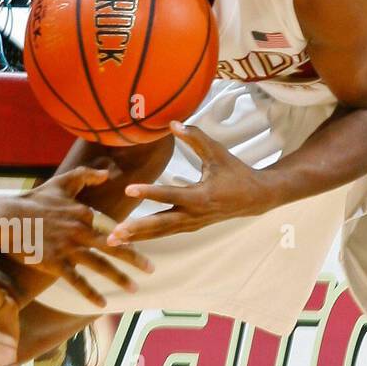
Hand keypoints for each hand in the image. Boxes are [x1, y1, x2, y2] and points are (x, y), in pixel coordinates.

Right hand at [8, 165, 153, 306]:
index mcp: (83, 213)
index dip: (127, 236)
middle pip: (113, 247)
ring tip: (134, 288)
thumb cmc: (32, 201)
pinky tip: (103, 303)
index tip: (139, 245)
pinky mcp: (55, 263)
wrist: (6, 218)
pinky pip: (77, 281)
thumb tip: (107, 174)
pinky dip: (91, 293)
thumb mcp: (60, 183)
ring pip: (100, 265)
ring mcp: (69, 248)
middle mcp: (80, 231)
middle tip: (151, 270)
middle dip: (134, 259)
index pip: (111, 226)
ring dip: (119, 277)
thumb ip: (85, 176)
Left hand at [107, 121, 276, 244]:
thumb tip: (172, 123)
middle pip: (161, 224)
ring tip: (112, 242)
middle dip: (136, 229)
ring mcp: (191, 224)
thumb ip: (195, 137)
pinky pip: (164, 234)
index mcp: (201, 196)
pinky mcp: (189, 228)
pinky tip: (127, 240)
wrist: (254, 198)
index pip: (171, 195)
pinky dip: (146, 238)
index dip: (150, 192)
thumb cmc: (235, 172)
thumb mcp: (218, 152)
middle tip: (113, 233)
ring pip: (160, 233)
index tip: (128, 189)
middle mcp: (194, 215)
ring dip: (136, 238)